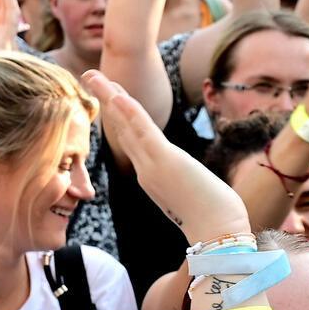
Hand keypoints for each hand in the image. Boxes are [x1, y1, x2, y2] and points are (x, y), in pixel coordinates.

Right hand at [86, 69, 248, 242]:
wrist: (219, 233)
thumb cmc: (214, 221)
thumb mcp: (195, 198)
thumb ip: (187, 188)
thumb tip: (193, 185)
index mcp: (152, 175)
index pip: (131, 140)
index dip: (118, 117)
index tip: (109, 96)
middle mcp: (145, 169)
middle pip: (122, 128)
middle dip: (106, 100)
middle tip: (90, 77)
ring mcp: (151, 165)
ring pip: (126, 125)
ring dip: (109, 97)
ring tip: (92, 75)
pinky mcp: (164, 162)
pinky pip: (142, 131)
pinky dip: (128, 112)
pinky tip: (116, 94)